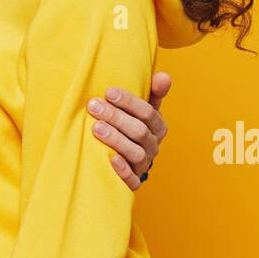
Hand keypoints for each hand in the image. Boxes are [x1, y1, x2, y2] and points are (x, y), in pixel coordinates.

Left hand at [88, 71, 172, 191]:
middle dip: (116, 117)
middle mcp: (153, 145)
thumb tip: (164, 76)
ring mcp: (144, 163)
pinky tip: (110, 159)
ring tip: (96, 128)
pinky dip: (123, 170)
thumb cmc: (131, 125)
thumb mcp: (142, 109)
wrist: (125, 157)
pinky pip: (132, 180)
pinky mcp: (133, 181)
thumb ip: (152, 92)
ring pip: (135, 153)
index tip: (109, 92)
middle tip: (94, 106)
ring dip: (116, 139)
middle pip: (139, 131)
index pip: (147, 112)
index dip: (129, 101)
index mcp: (157, 126)